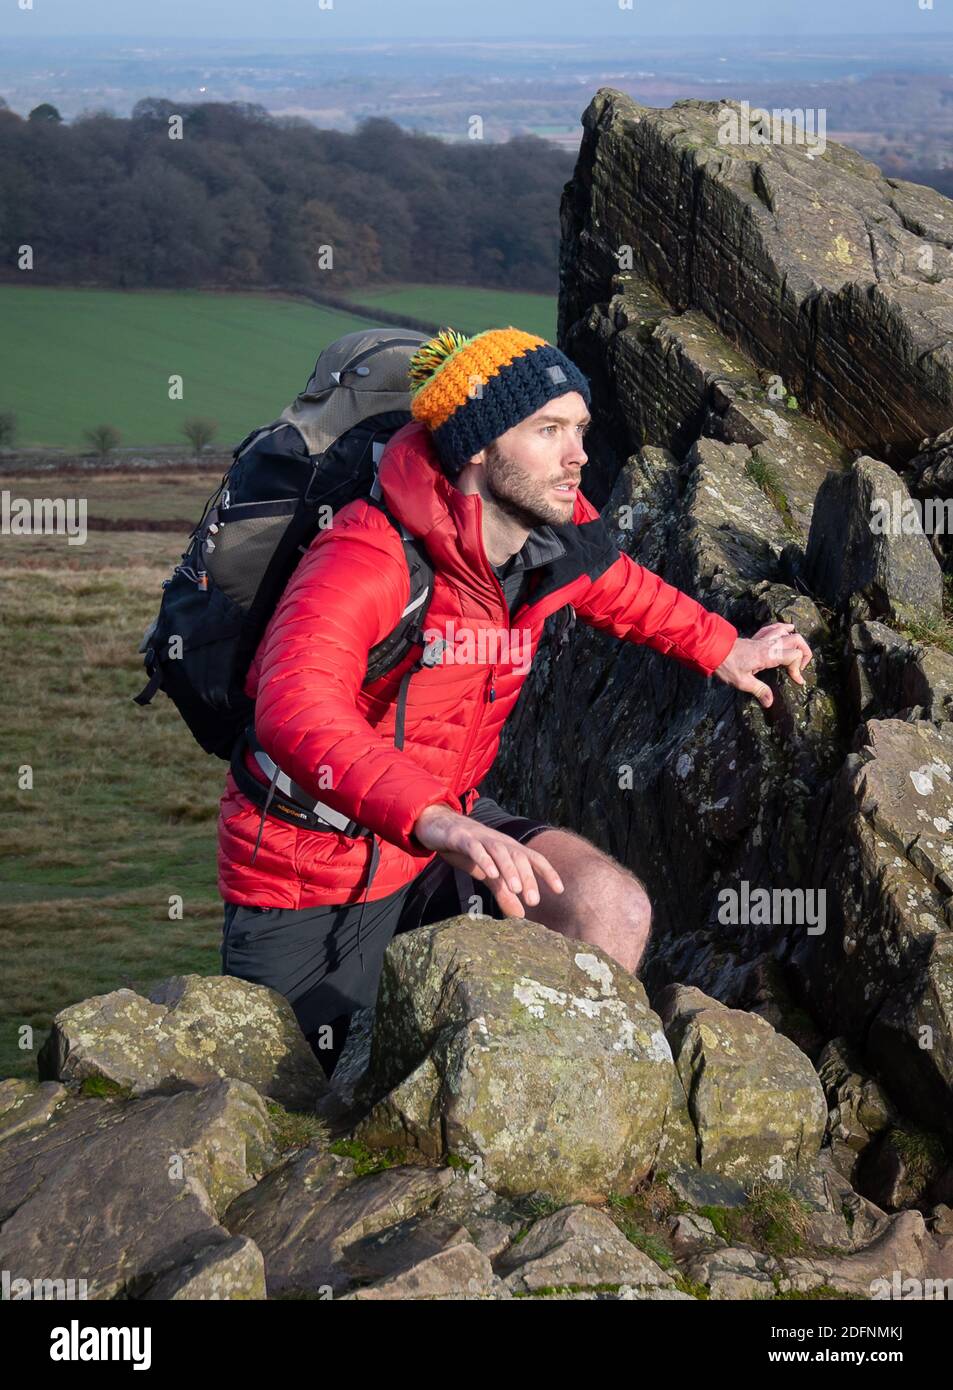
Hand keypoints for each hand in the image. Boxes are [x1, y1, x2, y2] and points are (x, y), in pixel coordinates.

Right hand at [411, 804, 563, 918]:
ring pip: (501, 852)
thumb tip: (521, 916)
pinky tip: (490, 873)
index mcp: (510, 849)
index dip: (548, 872)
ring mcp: (482, 838)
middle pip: (519, 857)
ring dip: (510, 869)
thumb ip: (504, 892)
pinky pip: (476, 848)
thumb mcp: (488, 874)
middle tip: (533, 901)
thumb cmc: (470, 851)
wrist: (441, 827)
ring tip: (516, 889)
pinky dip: (485, 859)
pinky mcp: (463, 838)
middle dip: (528, 878)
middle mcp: (500, 842)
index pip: (534, 858)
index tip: (560, 890)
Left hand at [713, 622, 812, 708]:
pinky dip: (782, 629)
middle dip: (805, 652)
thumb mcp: (742, 682)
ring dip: (795, 638)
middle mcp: (769, 644)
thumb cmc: (726, 665)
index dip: (798, 668)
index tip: (796, 680)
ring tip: (796, 650)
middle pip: (797, 639)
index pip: (794, 655)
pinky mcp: (756, 637)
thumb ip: (759, 690)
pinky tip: (784, 633)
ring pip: (786, 630)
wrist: (712, 649)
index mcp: (768, 655)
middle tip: (800, 666)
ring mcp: (763, 638)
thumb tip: (770, 702)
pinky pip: (773, 628)